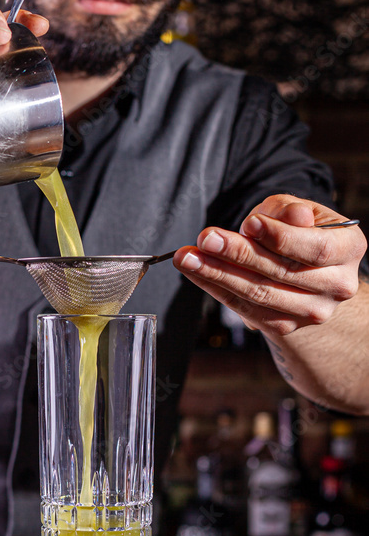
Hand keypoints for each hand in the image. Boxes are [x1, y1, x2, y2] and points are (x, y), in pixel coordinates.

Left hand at [173, 194, 366, 336]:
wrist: (307, 271)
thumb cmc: (299, 232)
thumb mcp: (298, 210)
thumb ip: (289, 210)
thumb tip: (293, 217)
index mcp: (348, 248)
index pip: (316, 248)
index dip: (281, 237)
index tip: (250, 224)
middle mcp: (337, 285)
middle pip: (281, 272)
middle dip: (238, 254)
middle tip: (205, 238)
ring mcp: (311, 311)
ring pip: (259, 293)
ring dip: (217, 274)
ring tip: (187, 257)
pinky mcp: (285, 325)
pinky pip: (244, 307)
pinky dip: (215, 288)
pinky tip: (195, 272)